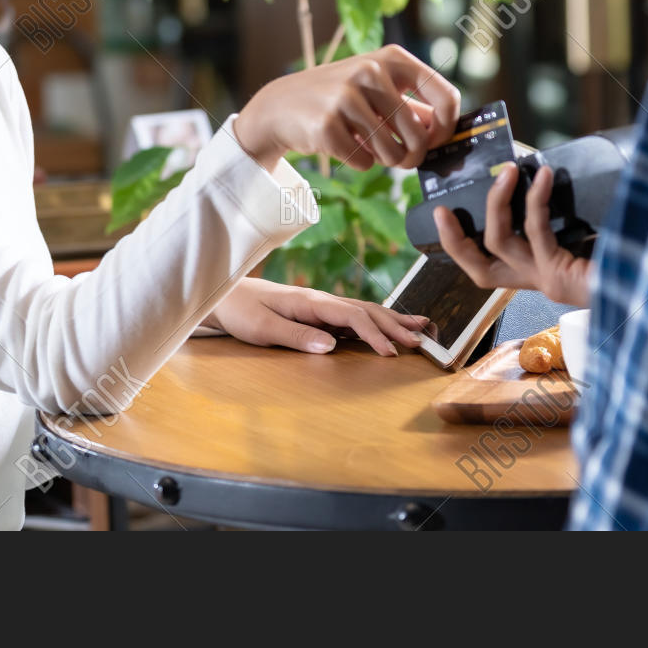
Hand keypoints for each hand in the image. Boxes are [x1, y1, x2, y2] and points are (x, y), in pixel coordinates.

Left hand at [204, 278, 430, 355]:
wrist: (225, 295)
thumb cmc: (242, 312)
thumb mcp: (264, 329)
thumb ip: (298, 337)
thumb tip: (331, 347)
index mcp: (312, 302)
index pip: (353, 316)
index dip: (376, 334)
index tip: (393, 352)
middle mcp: (322, 301)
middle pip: (367, 311)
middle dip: (395, 325)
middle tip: (421, 341)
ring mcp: (322, 306)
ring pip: (364, 312)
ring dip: (392, 321)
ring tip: (420, 328)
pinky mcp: (318, 314)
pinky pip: (354, 318)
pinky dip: (376, 323)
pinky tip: (388, 329)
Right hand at [232, 44, 460, 172]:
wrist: (282, 105)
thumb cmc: (340, 99)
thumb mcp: (378, 90)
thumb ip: (415, 107)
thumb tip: (450, 131)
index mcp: (392, 59)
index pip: (446, 95)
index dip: (447, 127)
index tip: (437, 142)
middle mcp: (371, 71)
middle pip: (419, 135)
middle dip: (413, 156)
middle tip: (402, 159)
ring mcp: (347, 96)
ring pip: (392, 153)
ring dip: (384, 161)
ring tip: (368, 146)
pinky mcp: (327, 124)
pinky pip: (364, 162)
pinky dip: (358, 162)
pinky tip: (343, 145)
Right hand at [434, 164, 591, 307]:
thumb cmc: (627, 253)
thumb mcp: (584, 232)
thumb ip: (560, 216)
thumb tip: (536, 169)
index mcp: (537, 276)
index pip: (484, 269)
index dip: (458, 246)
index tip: (443, 215)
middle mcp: (537, 283)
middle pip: (478, 268)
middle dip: (455, 238)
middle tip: (443, 207)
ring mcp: (548, 282)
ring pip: (500, 244)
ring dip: (499, 203)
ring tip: (510, 169)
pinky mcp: (562, 276)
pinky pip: (537, 232)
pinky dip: (535, 200)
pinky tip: (543, 176)